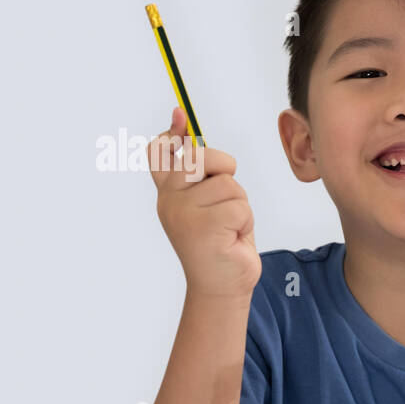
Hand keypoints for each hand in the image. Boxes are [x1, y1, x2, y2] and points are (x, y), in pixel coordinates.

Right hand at [148, 106, 260, 298]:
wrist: (222, 288)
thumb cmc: (221, 244)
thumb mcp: (209, 205)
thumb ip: (202, 175)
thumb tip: (190, 132)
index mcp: (169, 193)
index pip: (159, 154)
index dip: (171, 134)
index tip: (180, 115)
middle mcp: (169, 200)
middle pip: (201, 158)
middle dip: (224, 171)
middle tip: (226, 203)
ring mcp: (182, 213)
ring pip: (228, 185)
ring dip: (240, 206)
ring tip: (229, 228)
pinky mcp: (202, 226)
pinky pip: (239, 206)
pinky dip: (245, 223)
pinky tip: (232, 239)